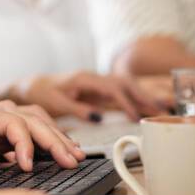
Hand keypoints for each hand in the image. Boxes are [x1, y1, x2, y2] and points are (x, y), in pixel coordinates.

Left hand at [0, 101, 86, 186]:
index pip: (12, 121)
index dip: (24, 142)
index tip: (28, 166)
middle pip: (30, 119)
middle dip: (53, 139)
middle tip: (73, 160)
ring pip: (33, 122)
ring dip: (54, 137)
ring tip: (74, 155)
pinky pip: (26, 133)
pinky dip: (43, 142)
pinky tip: (56, 157)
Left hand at [10, 71, 166, 120]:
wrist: (33, 85)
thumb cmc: (42, 93)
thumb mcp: (56, 103)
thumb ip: (77, 109)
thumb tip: (98, 117)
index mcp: (84, 78)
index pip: (112, 88)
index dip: (125, 102)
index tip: (134, 116)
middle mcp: (94, 77)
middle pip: (125, 83)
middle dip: (143, 96)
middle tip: (160, 110)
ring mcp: (97, 82)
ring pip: (126, 86)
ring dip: (142, 96)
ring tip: (159, 109)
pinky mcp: (98, 89)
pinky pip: (120, 92)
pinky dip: (134, 98)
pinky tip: (144, 108)